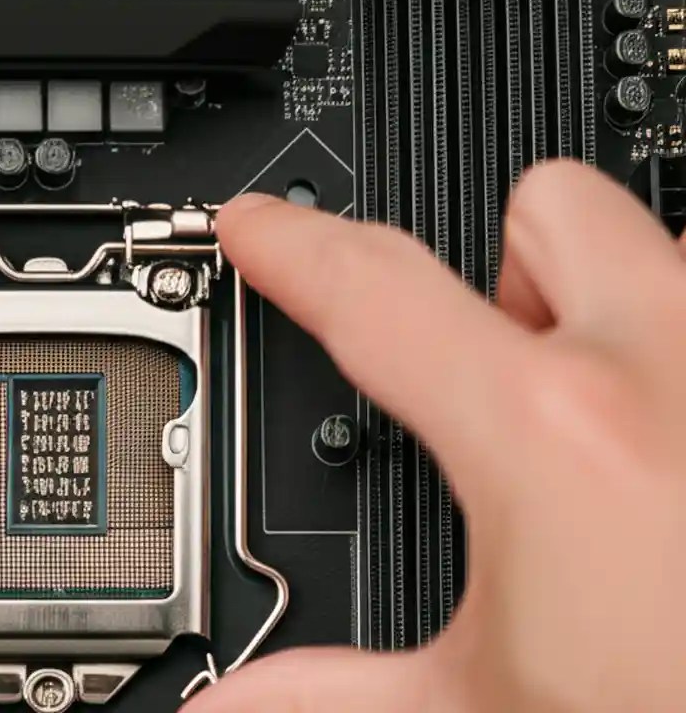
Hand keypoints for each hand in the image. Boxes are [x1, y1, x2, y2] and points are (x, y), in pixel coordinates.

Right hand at [187, 161, 685, 712]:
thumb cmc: (685, 712)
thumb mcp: (485, 710)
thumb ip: (333, 696)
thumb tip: (229, 710)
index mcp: (550, 433)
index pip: (374, 293)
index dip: (293, 248)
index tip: (258, 224)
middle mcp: (669, 363)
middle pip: (540, 207)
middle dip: (497, 265)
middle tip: (492, 366)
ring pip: (663, 249)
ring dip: (613, 309)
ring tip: (609, 423)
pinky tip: (680, 455)